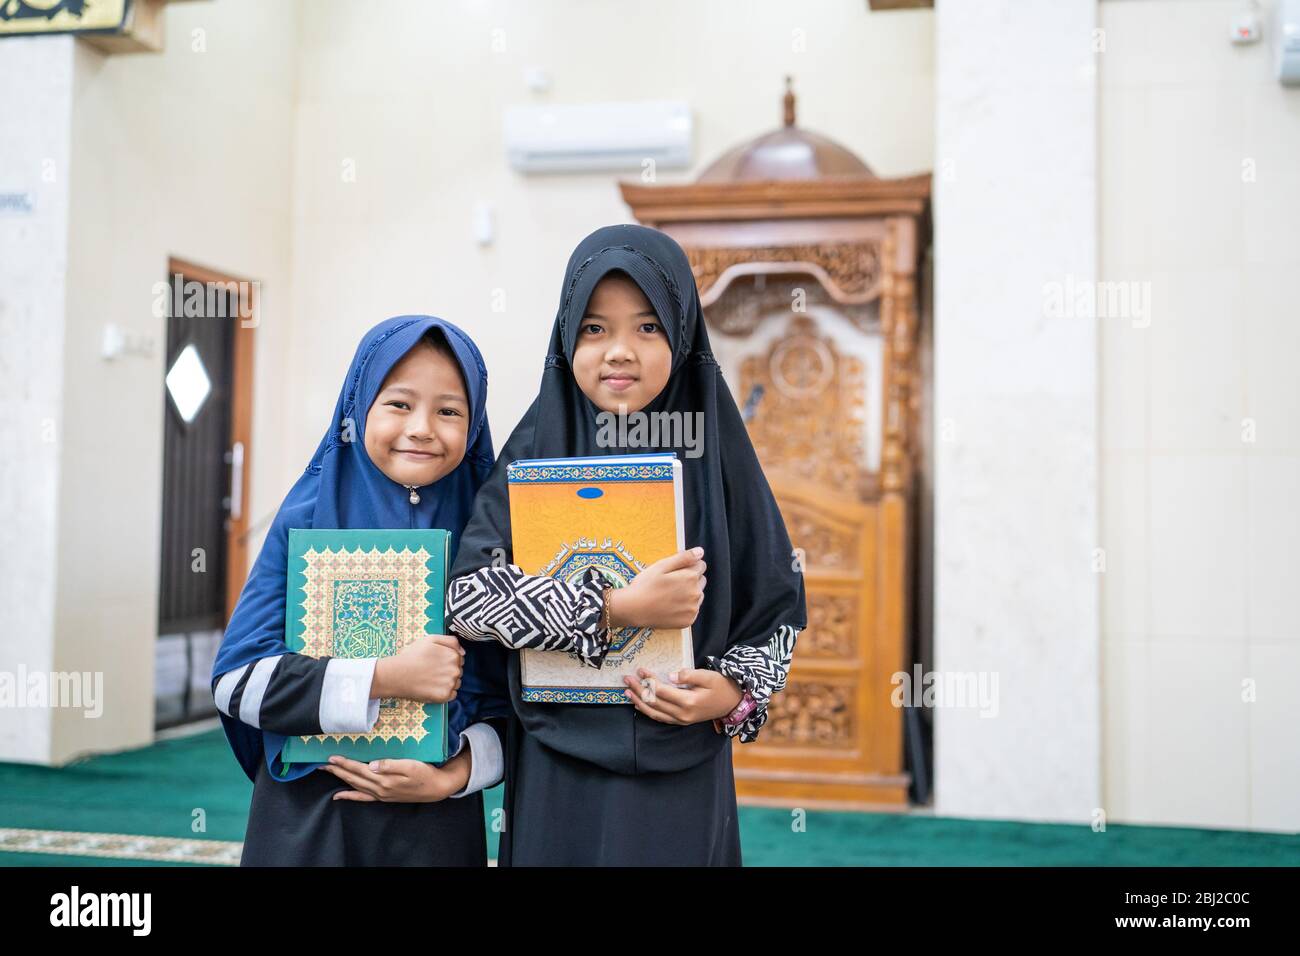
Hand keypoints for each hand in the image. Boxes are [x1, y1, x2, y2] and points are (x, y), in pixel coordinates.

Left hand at [322, 753, 469, 802]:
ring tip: (329, 772)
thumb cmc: (425, 774)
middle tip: (322, 764)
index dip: (344, 763)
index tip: (331, 757)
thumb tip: (371, 764)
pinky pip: (362, 797)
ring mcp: (380, 794)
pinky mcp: (384, 796)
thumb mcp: (411, 766)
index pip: (359, 770)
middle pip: (353, 778)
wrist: (436, 788)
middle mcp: (379, 789)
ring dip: (341, 779)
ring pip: (355, 786)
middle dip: (337, 771)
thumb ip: (390, 765)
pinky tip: (339, 795)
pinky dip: (349, 795)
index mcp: (384, 779)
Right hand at [372, 634, 463, 702]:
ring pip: (456, 683)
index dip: (447, 660)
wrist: (397, 674)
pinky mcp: (444, 696)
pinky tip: (432, 688)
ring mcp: (450, 684)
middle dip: (448, 671)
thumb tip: (463, 652)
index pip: (459, 659)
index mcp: (453, 656)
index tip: (436, 662)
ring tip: (431, 680)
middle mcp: (455, 670)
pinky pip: (452, 695)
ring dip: (447, 682)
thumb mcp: (431, 639)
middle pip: (458, 671)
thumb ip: (451, 641)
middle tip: (432, 671)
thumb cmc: (412, 655)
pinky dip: (444, 693)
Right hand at [608, 547, 705, 629]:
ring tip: (670, 595)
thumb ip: (684, 558)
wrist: (633, 609)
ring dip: (690, 593)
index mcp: (690, 577)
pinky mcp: (689, 620)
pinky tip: (671, 606)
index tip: (676, 570)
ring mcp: (693, 609)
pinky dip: (686, 607)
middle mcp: (696, 594)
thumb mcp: (661, 566)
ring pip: (698, 595)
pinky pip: (693, 610)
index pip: (701, 565)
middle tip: (672, 583)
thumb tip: (700, 552)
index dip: (688, 565)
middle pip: (701, 580)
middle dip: (691, 578)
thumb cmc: (645, 585)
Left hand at [622, 666, 742, 725]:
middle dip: (638, 690)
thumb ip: (689, 675)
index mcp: (689, 702)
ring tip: (626, 692)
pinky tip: (639, 704)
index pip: (662, 691)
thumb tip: (671, 676)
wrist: (733, 702)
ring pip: (655, 713)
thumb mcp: (708, 676)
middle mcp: (683, 714)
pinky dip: (648, 711)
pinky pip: (661, 718)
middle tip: (626, 679)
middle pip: (654, 702)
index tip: (640, 670)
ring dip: (639, 702)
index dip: (649, 681)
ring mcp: (682, 720)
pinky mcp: (682, 721)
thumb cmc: (721, 686)